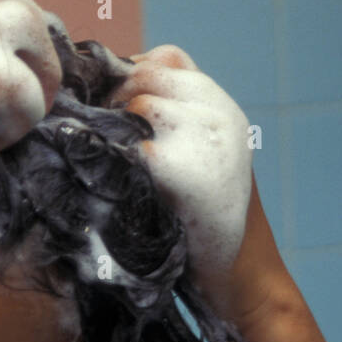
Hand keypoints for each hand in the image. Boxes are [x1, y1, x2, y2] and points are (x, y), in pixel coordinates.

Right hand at [0, 0, 62, 171]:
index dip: (8, 28)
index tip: (11, 60)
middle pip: (23, 11)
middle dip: (38, 49)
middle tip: (37, 90)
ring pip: (35, 43)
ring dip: (42, 81)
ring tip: (30, 114)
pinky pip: (26, 93)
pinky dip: (23, 120)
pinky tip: (4, 139)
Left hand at [110, 45, 285, 326]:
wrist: (243, 281)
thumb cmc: (206, 234)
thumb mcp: (201, 166)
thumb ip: (173, 129)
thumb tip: (106, 103)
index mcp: (224, 110)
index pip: (166, 59)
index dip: (130, 77)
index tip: (110, 109)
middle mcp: (220, 114)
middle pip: (145, 76)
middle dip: (114, 103)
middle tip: (99, 142)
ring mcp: (205, 137)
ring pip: (137, 106)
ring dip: (113, 133)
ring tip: (111, 169)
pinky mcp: (182, 167)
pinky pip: (131, 145)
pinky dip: (115, 162)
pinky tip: (117, 189)